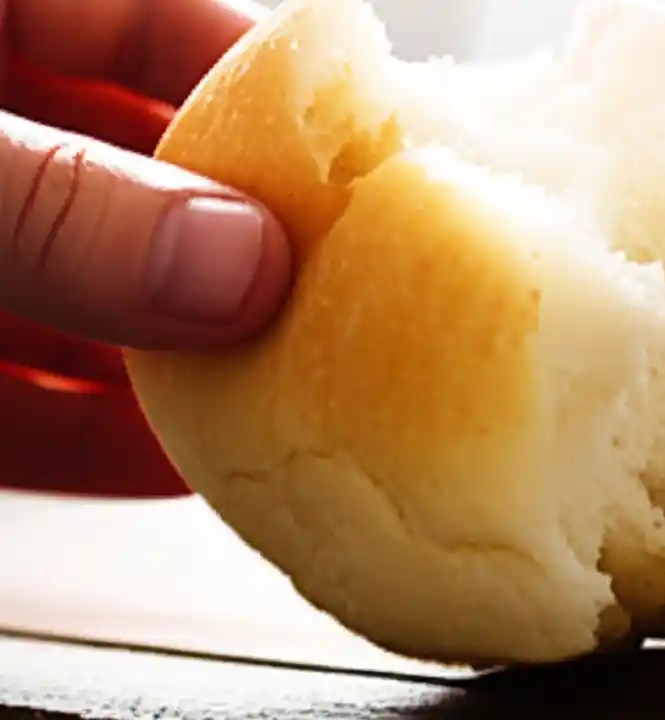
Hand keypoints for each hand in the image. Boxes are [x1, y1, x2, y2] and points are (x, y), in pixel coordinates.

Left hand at [0, 0, 290, 495]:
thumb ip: (56, 205)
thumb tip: (237, 263)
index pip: (150, 17)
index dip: (264, 82)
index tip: (364, 156)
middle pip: (136, 175)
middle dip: (234, 245)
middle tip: (337, 305)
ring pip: (81, 294)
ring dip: (175, 355)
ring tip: (283, 399)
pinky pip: (10, 397)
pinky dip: (82, 434)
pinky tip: (164, 465)